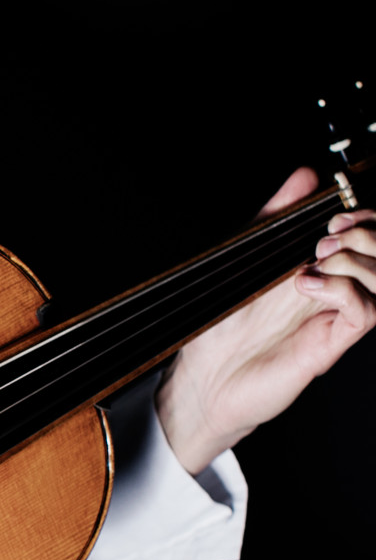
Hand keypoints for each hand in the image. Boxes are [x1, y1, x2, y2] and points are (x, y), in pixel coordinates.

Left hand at [156, 168, 375, 473]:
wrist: (201, 382)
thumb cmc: (221, 329)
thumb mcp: (245, 261)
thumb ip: (274, 218)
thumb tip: (303, 177)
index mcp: (322, 272)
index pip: (371, 237)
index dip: (366, 218)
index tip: (336, 214)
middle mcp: (336, 294)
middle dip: (365, 233)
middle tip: (326, 239)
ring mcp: (334, 320)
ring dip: (356, 258)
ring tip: (317, 260)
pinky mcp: (327, 345)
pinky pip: (364, 311)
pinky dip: (342, 287)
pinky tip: (307, 284)